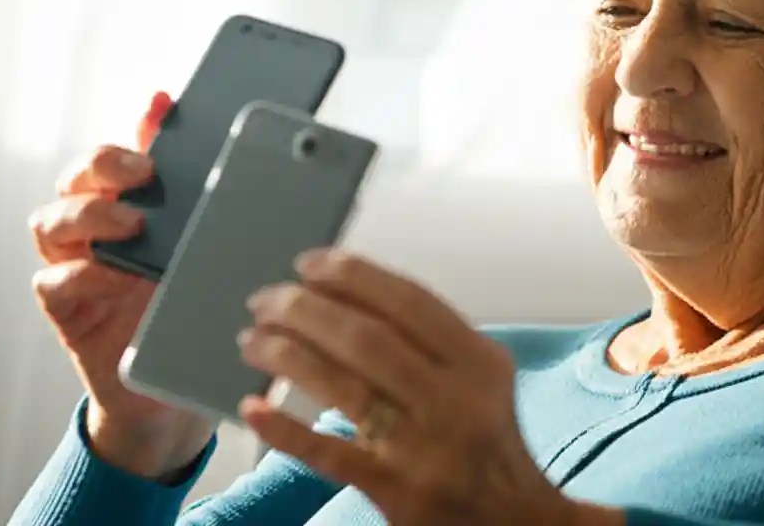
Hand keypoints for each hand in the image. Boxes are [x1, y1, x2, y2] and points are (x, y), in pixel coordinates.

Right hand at [27, 92, 214, 478]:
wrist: (170, 388)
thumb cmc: (186, 306)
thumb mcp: (205, 253)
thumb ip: (209, 204)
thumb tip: (238, 163)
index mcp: (128, 206)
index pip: (122, 152)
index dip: (137, 126)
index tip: (163, 107)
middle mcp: (93, 228)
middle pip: (75, 178)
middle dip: (104, 165)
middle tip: (143, 173)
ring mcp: (74, 266)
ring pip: (51, 222)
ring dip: (88, 216)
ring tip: (131, 225)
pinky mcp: (66, 310)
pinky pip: (52, 282)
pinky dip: (79, 275)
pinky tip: (111, 277)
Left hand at [237, 249, 619, 524]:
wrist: (512, 519)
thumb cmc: (484, 436)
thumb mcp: (481, 376)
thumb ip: (432, 336)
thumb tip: (346, 293)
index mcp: (477, 362)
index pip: (409, 301)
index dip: (354, 276)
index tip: (310, 264)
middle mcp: (453, 400)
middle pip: (367, 338)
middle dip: (306, 310)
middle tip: (265, 300)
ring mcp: (423, 448)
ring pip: (344, 387)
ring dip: (287, 355)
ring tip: (251, 339)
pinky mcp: (396, 491)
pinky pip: (331, 455)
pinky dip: (286, 431)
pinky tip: (253, 408)